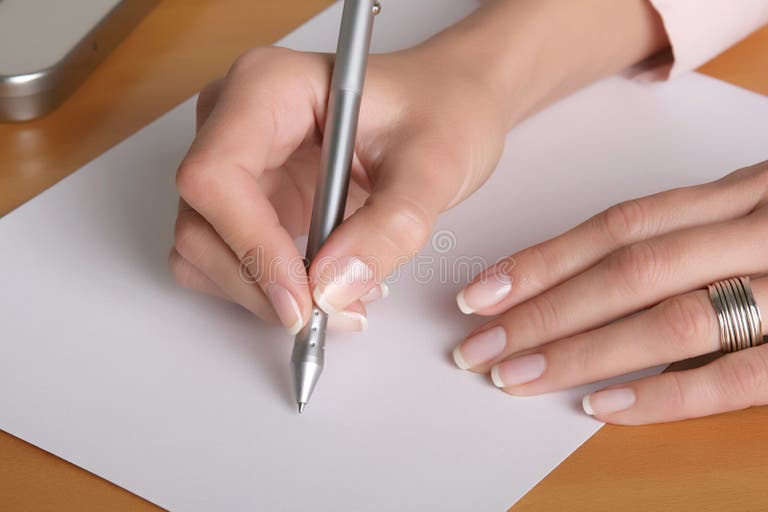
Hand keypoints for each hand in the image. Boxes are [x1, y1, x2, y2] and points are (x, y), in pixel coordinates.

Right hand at [169, 46, 507, 332]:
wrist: (450, 104)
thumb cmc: (443, 109)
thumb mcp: (434, 166)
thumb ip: (388, 227)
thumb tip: (332, 289)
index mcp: (268, 87)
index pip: (215, 176)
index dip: (250, 244)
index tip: (303, 295)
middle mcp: (238, 121)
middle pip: (200, 222)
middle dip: (259, 283)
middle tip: (331, 313)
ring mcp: (240, 161)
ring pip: (204, 248)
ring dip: (262, 293)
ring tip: (343, 299)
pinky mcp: (253, 196)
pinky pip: (228, 257)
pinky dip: (265, 288)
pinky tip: (324, 285)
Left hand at [452, 160, 767, 424]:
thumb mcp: (749, 217)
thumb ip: (684, 240)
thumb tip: (585, 282)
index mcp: (737, 196)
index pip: (618, 226)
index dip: (543, 260)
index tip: (481, 292)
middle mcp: (760, 228)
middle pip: (629, 269)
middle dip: (543, 311)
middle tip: (477, 346)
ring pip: (672, 314)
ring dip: (583, 349)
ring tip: (517, 376)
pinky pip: (741, 371)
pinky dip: (668, 390)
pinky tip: (604, 406)